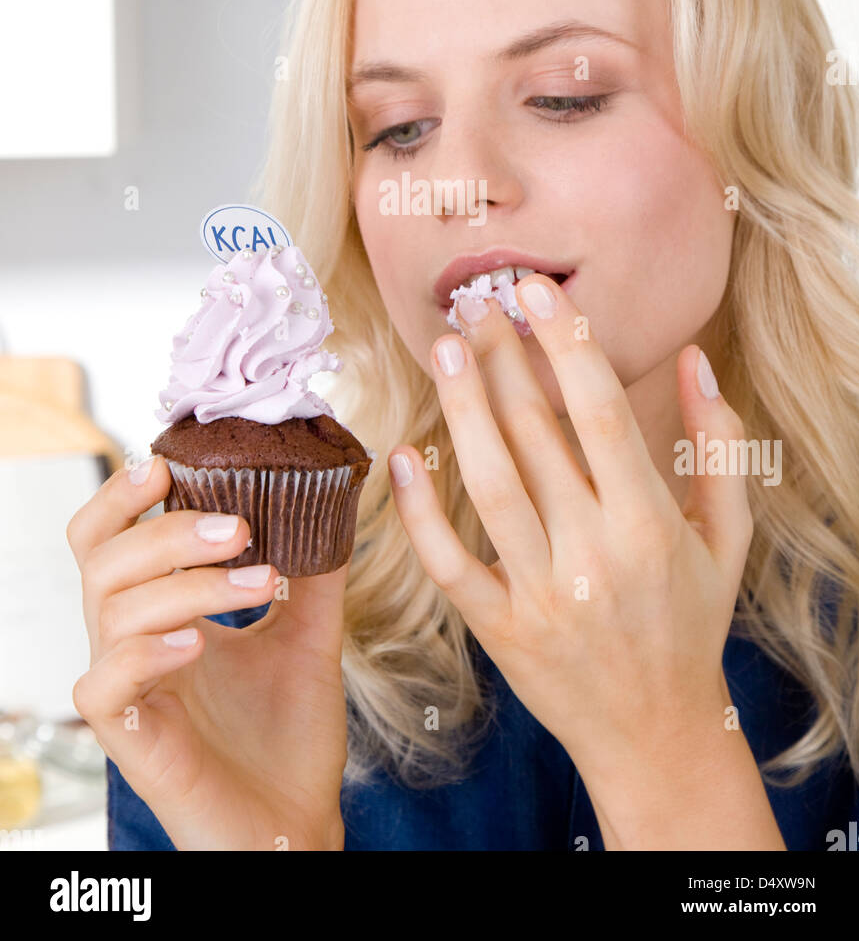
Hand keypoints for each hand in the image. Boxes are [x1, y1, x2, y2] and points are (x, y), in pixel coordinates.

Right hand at [68, 455, 346, 850]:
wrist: (298, 821)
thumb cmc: (291, 733)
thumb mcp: (310, 633)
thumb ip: (314, 566)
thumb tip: (335, 492)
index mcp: (160, 609)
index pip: (109, 534)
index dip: (123, 492)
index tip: (170, 462)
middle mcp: (132, 641)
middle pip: (100, 557)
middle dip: (165, 528)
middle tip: (240, 525)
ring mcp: (126, 689)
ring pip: (111, 607)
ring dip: (186, 581)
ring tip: (260, 580)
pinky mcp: (129, 739)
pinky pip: (105, 681)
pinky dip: (149, 648)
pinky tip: (201, 641)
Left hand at [387, 275, 753, 795]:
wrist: (656, 732)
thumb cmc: (691, 619)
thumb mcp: (727, 534)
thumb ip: (717, 443)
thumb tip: (694, 356)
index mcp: (651, 526)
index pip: (602, 413)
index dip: (567, 343)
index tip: (537, 290)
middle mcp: (594, 556)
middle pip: (536, 436)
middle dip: (505, 358)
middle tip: (479, 304)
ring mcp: (541, 595)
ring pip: (489, 486)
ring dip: (463, 409)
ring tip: (448, 347)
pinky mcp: (499, 629)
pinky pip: (449, 564)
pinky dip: (420, 511)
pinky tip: (405, 453)